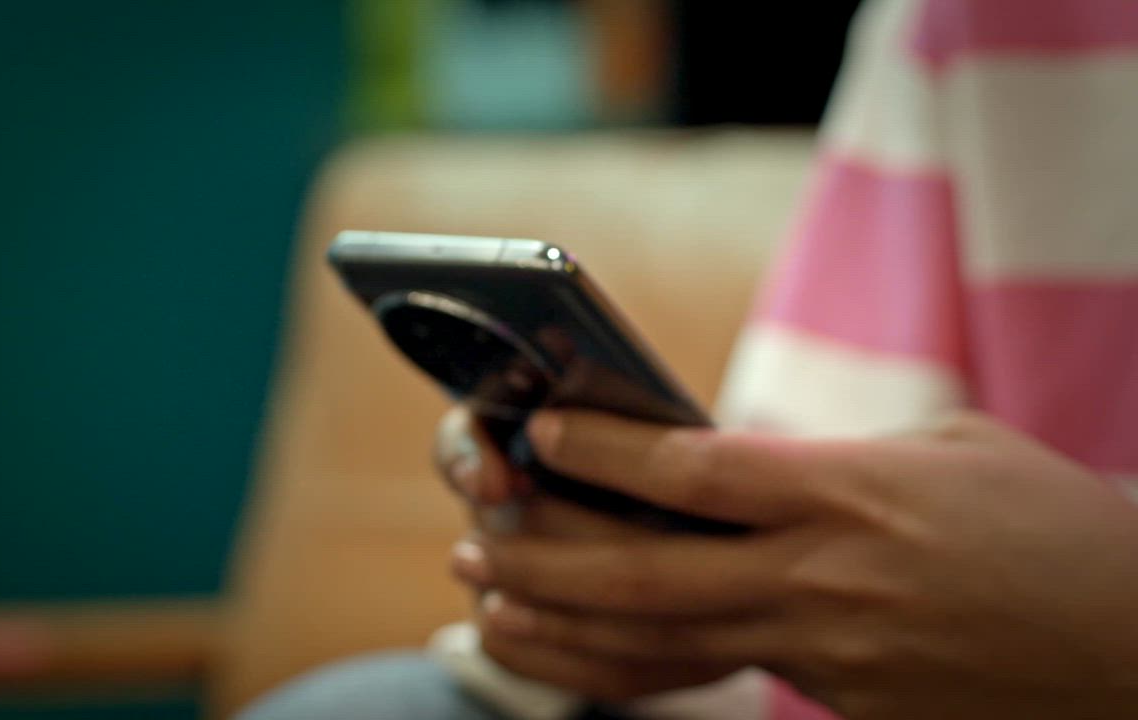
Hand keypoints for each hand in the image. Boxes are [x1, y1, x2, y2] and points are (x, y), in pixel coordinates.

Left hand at [451, 410, 1137, 717]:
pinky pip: (718, 684)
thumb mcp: (952, 449)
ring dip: (560, 634)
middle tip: (472, 542)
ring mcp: (829, 659)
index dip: (602, 454)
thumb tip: (746, 461)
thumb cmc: (1057, 528)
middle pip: (645, 578)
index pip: (692, 472)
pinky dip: (632, 673)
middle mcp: (824, 580)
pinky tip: (578, 659)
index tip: (538, 433)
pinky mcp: (842, 712)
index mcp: (850, 493)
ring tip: (487, 612)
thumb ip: (834, 457)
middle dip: (542, 561)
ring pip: (660, 653)